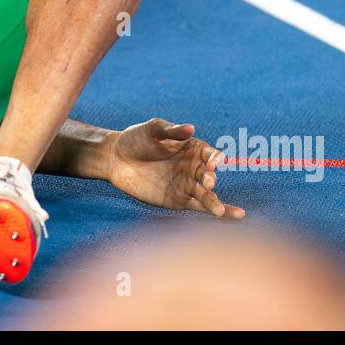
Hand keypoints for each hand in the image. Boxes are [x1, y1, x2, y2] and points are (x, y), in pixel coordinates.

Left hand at [105, 118, 245, 218]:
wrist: (116, 158)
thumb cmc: (136, 138)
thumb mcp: (152, 129)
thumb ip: (171, 131)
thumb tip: (190, 128)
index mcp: (192, 148)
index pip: (209, 154)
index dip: (213, 158)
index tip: (213, 162)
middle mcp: (193, 167)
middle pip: (208, 175)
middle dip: (209, 179)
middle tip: (207, 182)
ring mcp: (187, 185)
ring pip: (206, 194)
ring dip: (214, 201)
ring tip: (219, 211)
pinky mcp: (178, 200)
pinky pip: (198, 207)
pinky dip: (212, 211)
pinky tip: (229, 216)